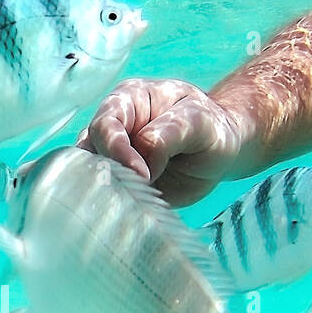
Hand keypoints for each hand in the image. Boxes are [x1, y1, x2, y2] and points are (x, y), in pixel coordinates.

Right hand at [77, 78, 248, 206]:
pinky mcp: (119, 184)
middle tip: (140, 189)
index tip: (143, 174)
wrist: (221, 149)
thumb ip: (166, 135)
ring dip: (109, 192)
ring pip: (91, 177)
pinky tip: (133, 210)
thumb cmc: (208, 126)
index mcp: (126, 101)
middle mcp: (112, 129)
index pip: (105, 126)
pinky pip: (107, 196)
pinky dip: (116, 206)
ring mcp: (112, 158)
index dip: (117, 150)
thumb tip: (138, 166)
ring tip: (136, 200)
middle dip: (111, 173)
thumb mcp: (197, 121)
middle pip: (91, 152)